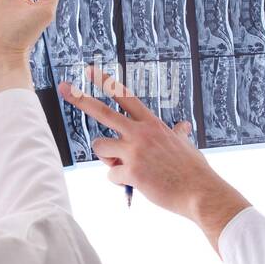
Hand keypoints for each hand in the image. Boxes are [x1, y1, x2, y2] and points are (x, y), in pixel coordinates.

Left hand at [57, 64, 251, 247]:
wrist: (200, 192)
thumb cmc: (194, 170)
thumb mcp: (185, 145)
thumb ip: (178, 134)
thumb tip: (184, 125)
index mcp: (152, 124)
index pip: (125, 97)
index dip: (106, 82)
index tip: (89, 70)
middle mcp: (141, 133)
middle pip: (103, 112)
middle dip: (81, 99)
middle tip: (64, 87)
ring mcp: (135, 152)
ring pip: (100, 148)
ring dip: (107, 159)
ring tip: (127, 167)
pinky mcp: (132, 172)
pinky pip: (110, 175)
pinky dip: (119, 182)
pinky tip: (136, 184)